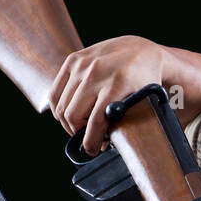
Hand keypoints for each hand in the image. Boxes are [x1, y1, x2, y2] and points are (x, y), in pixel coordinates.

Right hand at [48, 36, 166, 154]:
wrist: (142, 50)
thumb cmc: (145, 80)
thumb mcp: (144, 101)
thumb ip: (126, 120)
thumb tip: (104, 143)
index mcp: (118, 82)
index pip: (96, 120)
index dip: (91, 141)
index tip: (93, 150)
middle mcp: (97, 71)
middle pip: (73, 115)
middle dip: (78, 133)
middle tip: (87, 139)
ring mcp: (82, 64)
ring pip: (61, 106)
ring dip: (68, 123)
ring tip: (81, 127)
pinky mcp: (72, 60)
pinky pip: (55, 93)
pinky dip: (59, 108)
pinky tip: (71, 114)